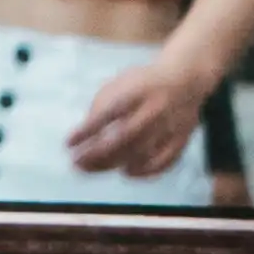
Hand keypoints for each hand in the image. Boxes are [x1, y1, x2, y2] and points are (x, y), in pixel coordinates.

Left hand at [69, 44, 219, 178]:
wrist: (185, 81)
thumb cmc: (142, 84)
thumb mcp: (119, 84)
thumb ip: (102, 105)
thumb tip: (85, 134)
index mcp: (135, 92)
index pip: (107, 114)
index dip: (87, 131)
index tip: (68, 144)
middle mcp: (154, 110)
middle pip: (124, 138)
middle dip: (98, 154)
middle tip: (76, 163)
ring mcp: (170, 127)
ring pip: (142, 152)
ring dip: (115, 164)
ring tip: (92, 169)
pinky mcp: (181, 140)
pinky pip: (164, 161)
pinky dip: (145, 171)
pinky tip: (126, 173)